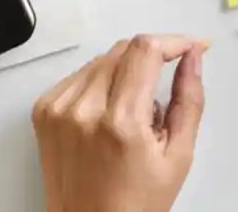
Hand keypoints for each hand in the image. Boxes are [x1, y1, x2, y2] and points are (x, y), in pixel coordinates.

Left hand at [32, 35, 208, 211]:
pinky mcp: (43, 110)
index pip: (145, 51)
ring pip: (102, 59)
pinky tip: (108, 112)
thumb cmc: (134, 204)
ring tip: (133, 111)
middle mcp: (84, 110)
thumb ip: (189, 100)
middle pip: (124, 49)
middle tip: (163, 89)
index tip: (190, 46)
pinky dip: (100, 83)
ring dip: (125, 72)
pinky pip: (80, 75)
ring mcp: (58, 108)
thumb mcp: (178, 156)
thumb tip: (193, 57)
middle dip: (152, 59)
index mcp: (120, 122)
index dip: (173, 41)